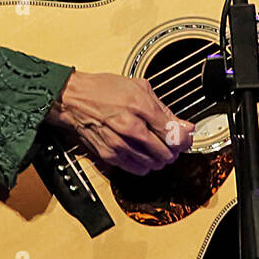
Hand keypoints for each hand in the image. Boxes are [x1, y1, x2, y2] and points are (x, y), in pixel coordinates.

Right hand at [45, 71, 194, 175]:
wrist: (73, 99)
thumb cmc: (103, 90)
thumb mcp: (139, 88)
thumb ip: (164, 109)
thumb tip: (184, 126)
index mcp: (140, 107)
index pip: (173, 134)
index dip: (185, 138)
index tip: (186, 136)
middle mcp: (130, 129)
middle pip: (166, 153)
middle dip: (174, 149)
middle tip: (172, 142)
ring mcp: (119, 145)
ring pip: (154, 164)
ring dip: (160, 158)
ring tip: (157, 147)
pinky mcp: (109, 156)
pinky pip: (137, 169)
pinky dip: (145, 164)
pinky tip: (143, 153)